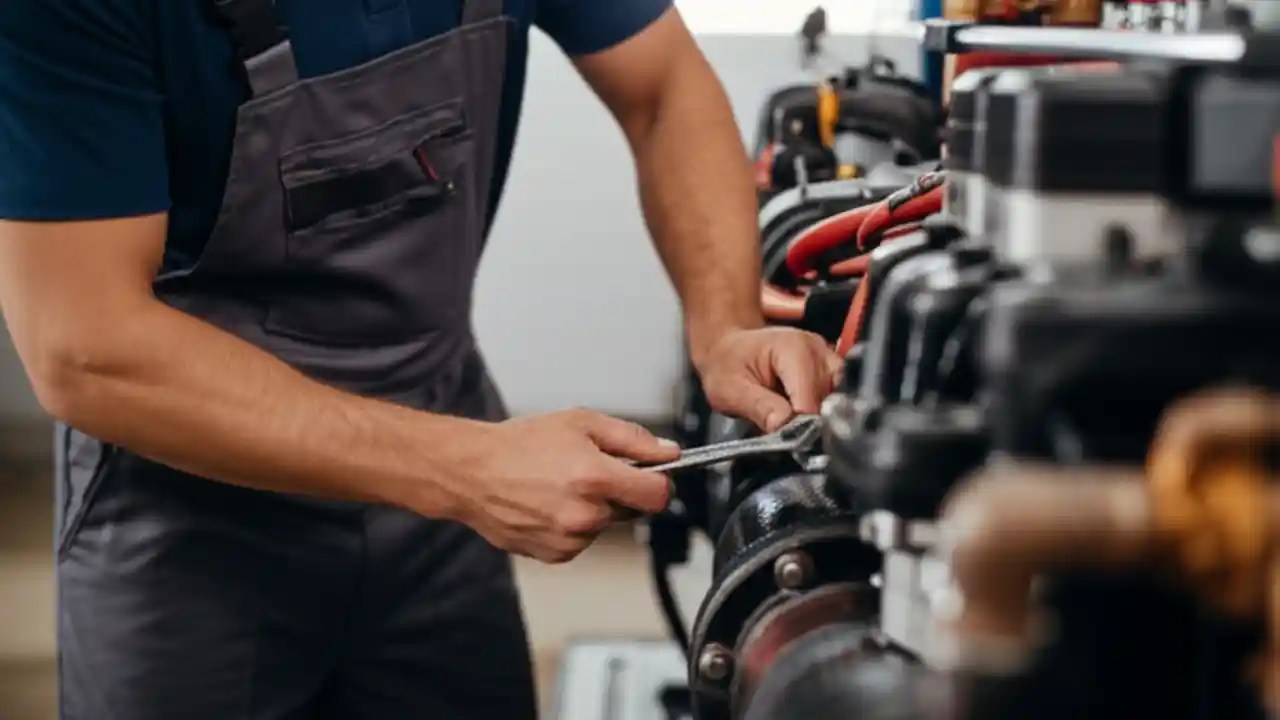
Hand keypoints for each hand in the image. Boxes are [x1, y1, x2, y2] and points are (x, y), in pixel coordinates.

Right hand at [449, 409, 679, 563]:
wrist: (472, 472)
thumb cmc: (519, 444)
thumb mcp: (581, 423)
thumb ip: (633, 439)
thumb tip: (668, 452)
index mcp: (596, 478)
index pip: (658, 496)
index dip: (659, 483)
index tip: (651, 475)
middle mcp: (585, 514)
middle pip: (631, 510)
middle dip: (618, 491)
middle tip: (587, 470)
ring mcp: (569, 539)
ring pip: (604, 525)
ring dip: (593, 509)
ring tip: (559, 486)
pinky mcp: (555, 554)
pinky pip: (581, 540)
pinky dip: (572, 525)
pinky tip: (548, 504)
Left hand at [696, 327, 841, 431]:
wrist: (728, 349)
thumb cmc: (727, 365)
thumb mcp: (730, 389)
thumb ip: (759, 407)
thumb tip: (783, 426)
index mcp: (794, 348)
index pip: (811, 399)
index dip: (800, 425)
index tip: (785, 440)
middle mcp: (817, 350)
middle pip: (830, 400)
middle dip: (811, 422)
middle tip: (786, 434)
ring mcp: (827, 358)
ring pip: (839, 400)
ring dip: (819, 417)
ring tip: (793, 423)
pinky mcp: (830, 369)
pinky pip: (838, 397)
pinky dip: (823, 410)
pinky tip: (801, 414)